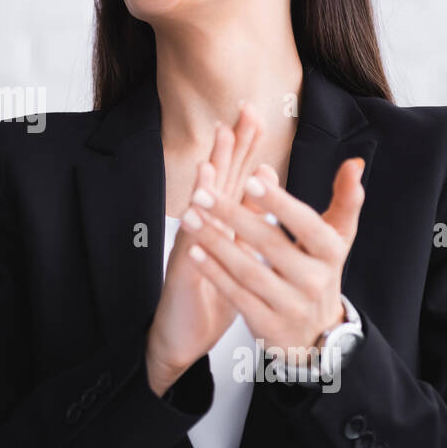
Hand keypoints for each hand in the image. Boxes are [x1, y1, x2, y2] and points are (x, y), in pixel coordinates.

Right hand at [145, 102, 269, 396]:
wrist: (181, 335)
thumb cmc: (209, 295)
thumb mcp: (238, 254)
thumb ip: (249, 217)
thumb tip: (265, 181)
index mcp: (220, 224)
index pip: (234, 178)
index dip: (244, 148)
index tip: (255, 115)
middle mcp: (203, 228)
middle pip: (218, 179)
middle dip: (231, 146)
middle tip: (242, 112)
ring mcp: (191, 245)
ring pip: (203, 202)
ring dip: (211, 169)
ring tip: (220, 139)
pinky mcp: (184, 270)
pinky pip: (192, 240)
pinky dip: (197, 217)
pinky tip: (200, 198)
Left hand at [179, 157, 366, 364]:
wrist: (317, 335)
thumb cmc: (319, 272)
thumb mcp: (336, 239)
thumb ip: (344, 201)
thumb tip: (353, 163)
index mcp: (331, 253)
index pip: (307, 224)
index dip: (280, 203)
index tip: (251, 178)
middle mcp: (314, 281)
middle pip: (270, 244)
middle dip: (233, 216)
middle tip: (202, 194)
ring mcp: (291, 306)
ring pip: (248, 270)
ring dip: (215, 242)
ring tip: (189, 217)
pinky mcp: (268, 324)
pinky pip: (236, 295)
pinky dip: (214, 272)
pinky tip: (194, 250)